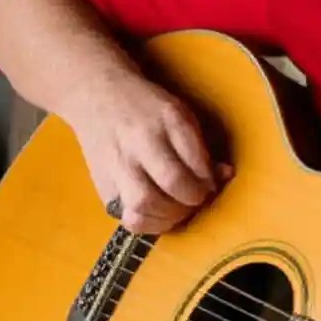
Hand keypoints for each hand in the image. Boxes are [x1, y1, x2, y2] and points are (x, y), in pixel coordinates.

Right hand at [62, 72, 228, 233]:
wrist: (96, 95)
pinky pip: (127, 216)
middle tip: (195, 198)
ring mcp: (118, 164)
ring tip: (178, 209)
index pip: (196, 160)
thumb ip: (201, 147)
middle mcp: (141, 141)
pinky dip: (148, 224)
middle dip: (192, 198)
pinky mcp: (104, 185)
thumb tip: (224, 176)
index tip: (210, 184)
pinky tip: (158, 216)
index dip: (209, 180)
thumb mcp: (180, 114)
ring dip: (171, 215)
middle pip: (172, 181)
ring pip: (145, 202)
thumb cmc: (148, 108)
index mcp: (168, 119)